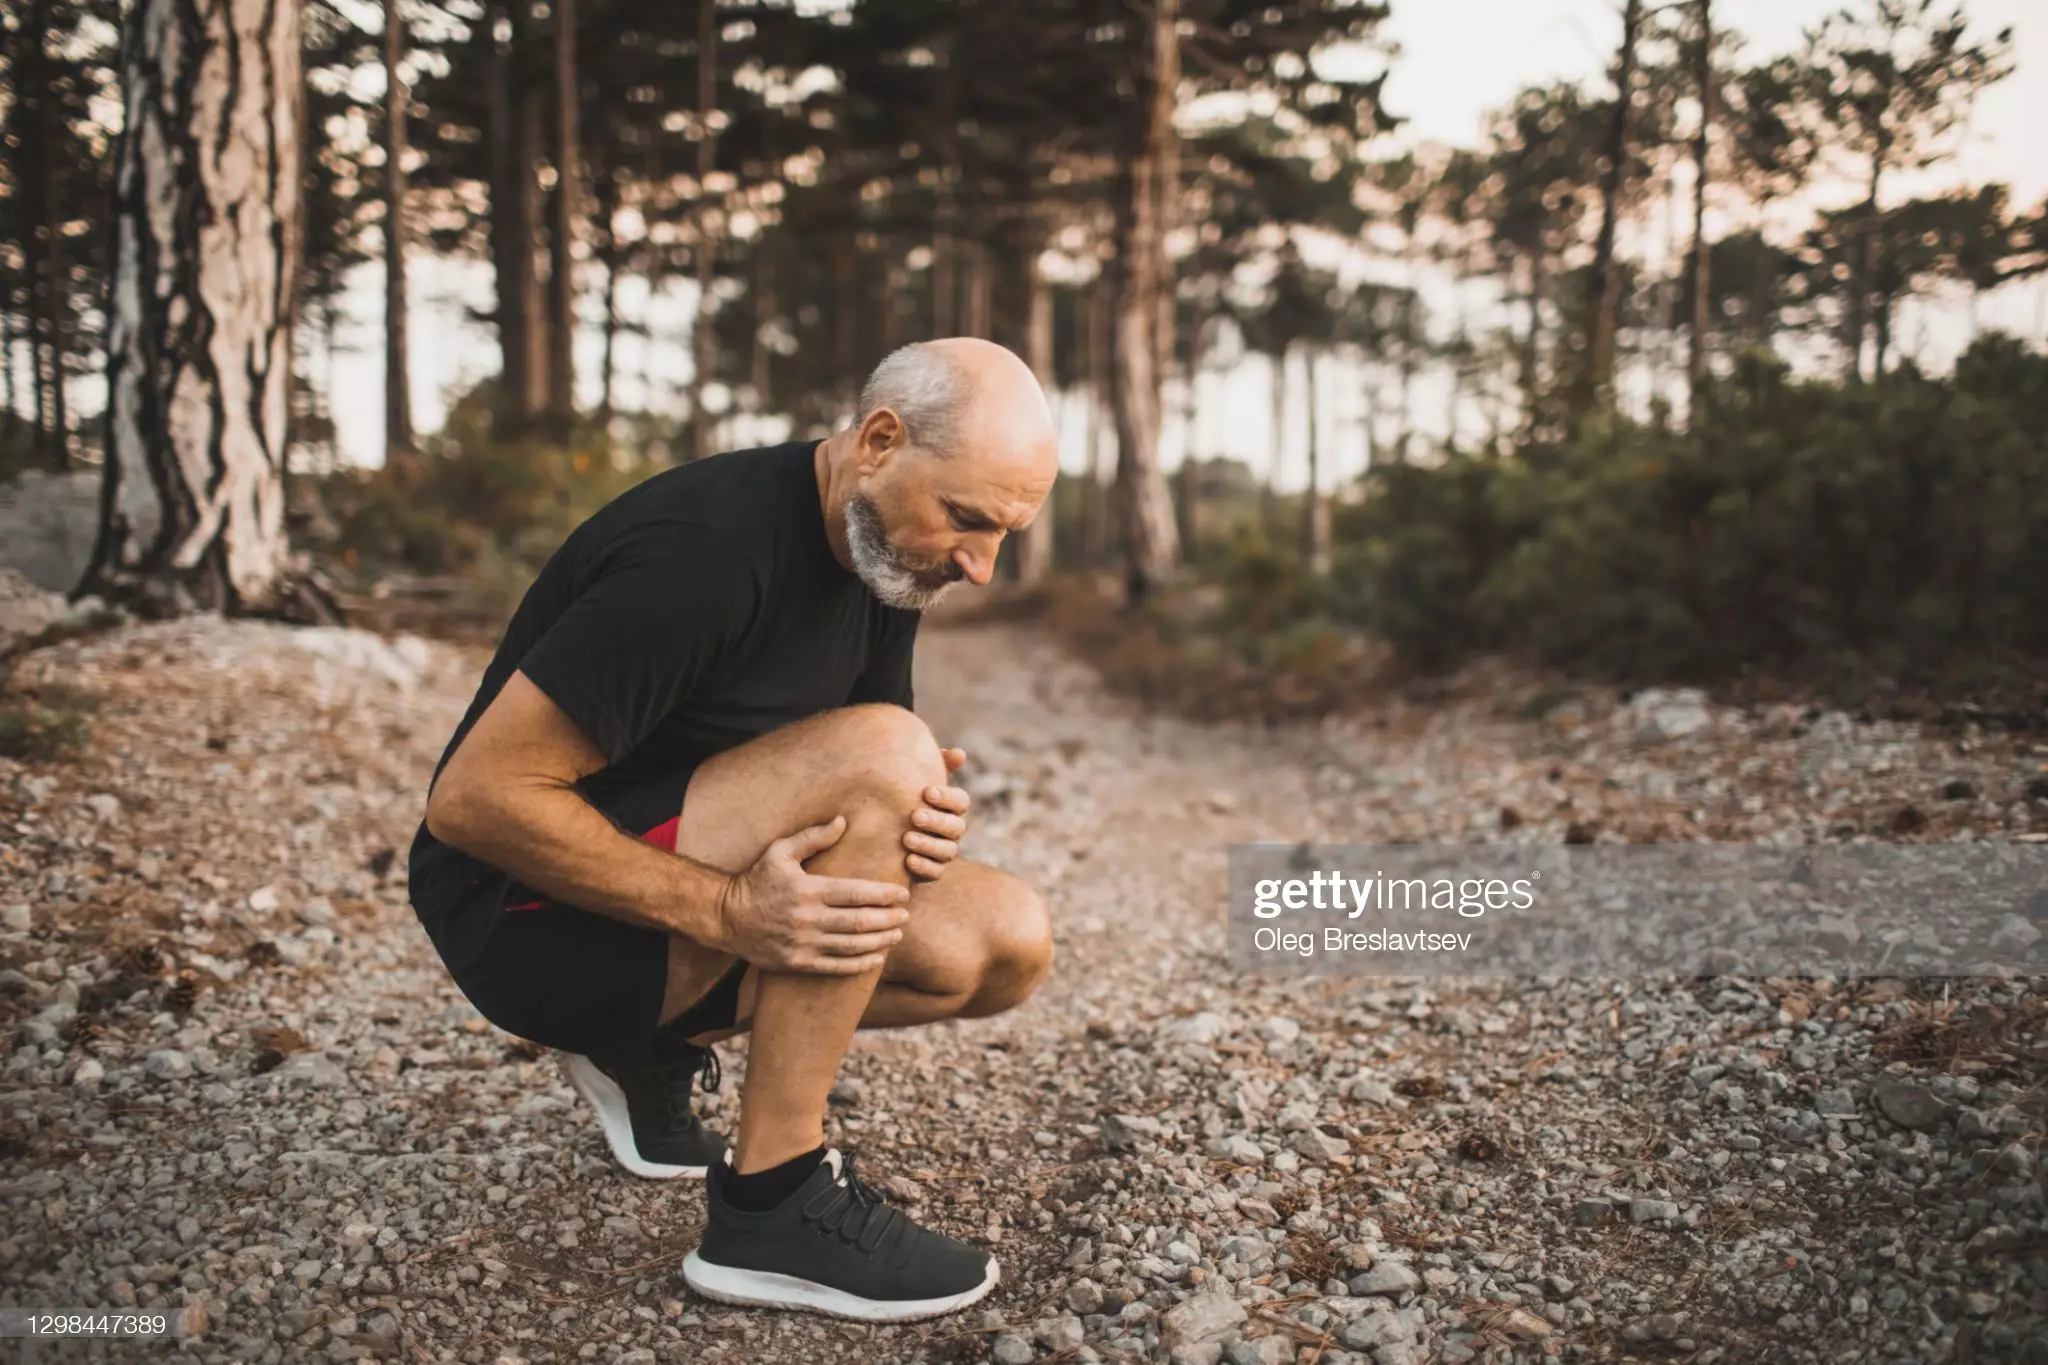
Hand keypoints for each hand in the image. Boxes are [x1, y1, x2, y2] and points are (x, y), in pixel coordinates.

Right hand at [715, 816, 910, 973]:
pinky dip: (859, 964)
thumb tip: (842, 821)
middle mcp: (807, 919)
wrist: (726, 917)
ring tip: (897, 934)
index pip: (856, 893)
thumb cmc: (757, 880)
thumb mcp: (779, 852)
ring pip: (851, 946)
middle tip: (906, 915)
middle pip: (859, 922)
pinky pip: (835, 967)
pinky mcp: (797, 963)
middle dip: (888, 919)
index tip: (903, 893)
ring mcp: (802, 944)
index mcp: (807, 890)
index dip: (884, 895)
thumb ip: (812, 838)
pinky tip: (876, 958)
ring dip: (879, 941)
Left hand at [905, 746, 971, 880]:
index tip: (925, 792)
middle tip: (914, 816)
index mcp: (950, 807)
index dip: (946, 797)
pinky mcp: (932, 872)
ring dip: (928, 844)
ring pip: (948, 851)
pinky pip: (935, 872)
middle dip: (936, 821)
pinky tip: (907, 860)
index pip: (961, 801)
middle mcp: (952, 830)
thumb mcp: (909, 780)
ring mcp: (943, 852)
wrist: (878, 832)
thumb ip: (932, 765)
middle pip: (956, 827)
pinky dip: (924, 866)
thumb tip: (959, 754)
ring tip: (906, 838)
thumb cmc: (899, 798)